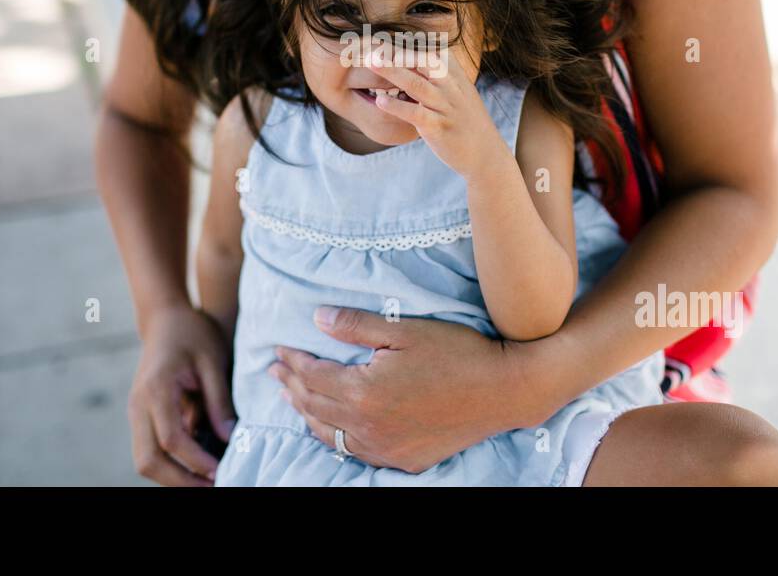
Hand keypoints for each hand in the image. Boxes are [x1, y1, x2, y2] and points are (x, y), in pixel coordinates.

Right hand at [127, 304, 235, 485]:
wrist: (166, 318)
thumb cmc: (192, 333)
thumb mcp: (213, 360)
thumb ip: (219, 401)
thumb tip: (229, 439)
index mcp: (156, 389)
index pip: (172, 439)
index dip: (196, 461)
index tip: (221, 472)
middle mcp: (138, 405)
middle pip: (148, 460)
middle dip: (179, 481)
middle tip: (213, 486)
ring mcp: (135, 412)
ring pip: (144, 460)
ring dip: (172, 477)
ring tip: (207, 480)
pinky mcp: (140, 416)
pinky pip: (149, 449)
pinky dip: (169, 464)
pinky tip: (197, 465)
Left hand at [269, 306, 550, 473]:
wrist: (503, 391)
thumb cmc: (457, 352)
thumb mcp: (404, 329)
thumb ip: (356, 325)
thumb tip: (317, 318)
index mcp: (363, 391)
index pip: (312, 376)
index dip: (293, 361)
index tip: (278, 348)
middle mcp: (367, 426)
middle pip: (314, 405)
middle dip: (290, 385)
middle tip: (274, 370)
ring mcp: (384, 448)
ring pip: (329, 434)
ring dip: (306, 413)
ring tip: (291, 396)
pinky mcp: (402, 459)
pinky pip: (355, 451)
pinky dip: (333, 436)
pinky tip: (330, 426)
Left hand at [368, 44, 509, 179]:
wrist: (485, 153)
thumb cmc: (464, 120)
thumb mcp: (456, 91)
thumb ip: (436, 75)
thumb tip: (406, 59)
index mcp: (455, 74)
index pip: (427, 52)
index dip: (403, 44)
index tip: (379, 39)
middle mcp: (451, 86)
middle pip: (421, 62)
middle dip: (395, 53)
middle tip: (370, 47)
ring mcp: (446, 107)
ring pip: (416, 84)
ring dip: (391, 72)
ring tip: (370, 62)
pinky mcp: (439, 128)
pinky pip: (415, 113)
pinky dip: (397, 106)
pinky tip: (379, 101)